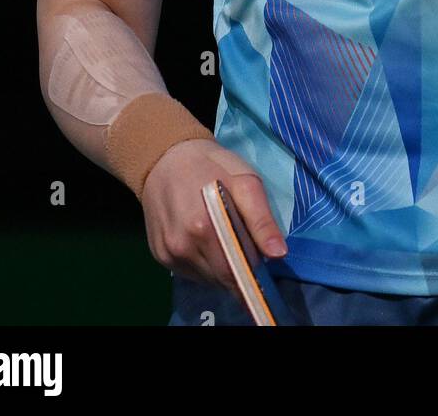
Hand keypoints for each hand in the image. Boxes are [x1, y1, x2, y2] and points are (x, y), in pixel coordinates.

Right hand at [140, 136, 287, 295]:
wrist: (167, 157)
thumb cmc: (211, 165)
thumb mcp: (245, 181)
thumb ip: (261, 219)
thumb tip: (278, 254)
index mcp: (204, 227)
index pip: (234, 272)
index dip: (251, 272)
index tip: (260, 265)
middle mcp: (182, 246)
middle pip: (220, 278)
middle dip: (238, 269)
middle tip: (243, 244)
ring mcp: (168, 254)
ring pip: (206, 279)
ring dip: (220, 268)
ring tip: (223, 239)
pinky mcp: (159, 256)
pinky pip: (190, 273)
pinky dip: (203, 265)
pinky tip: (205, 241)